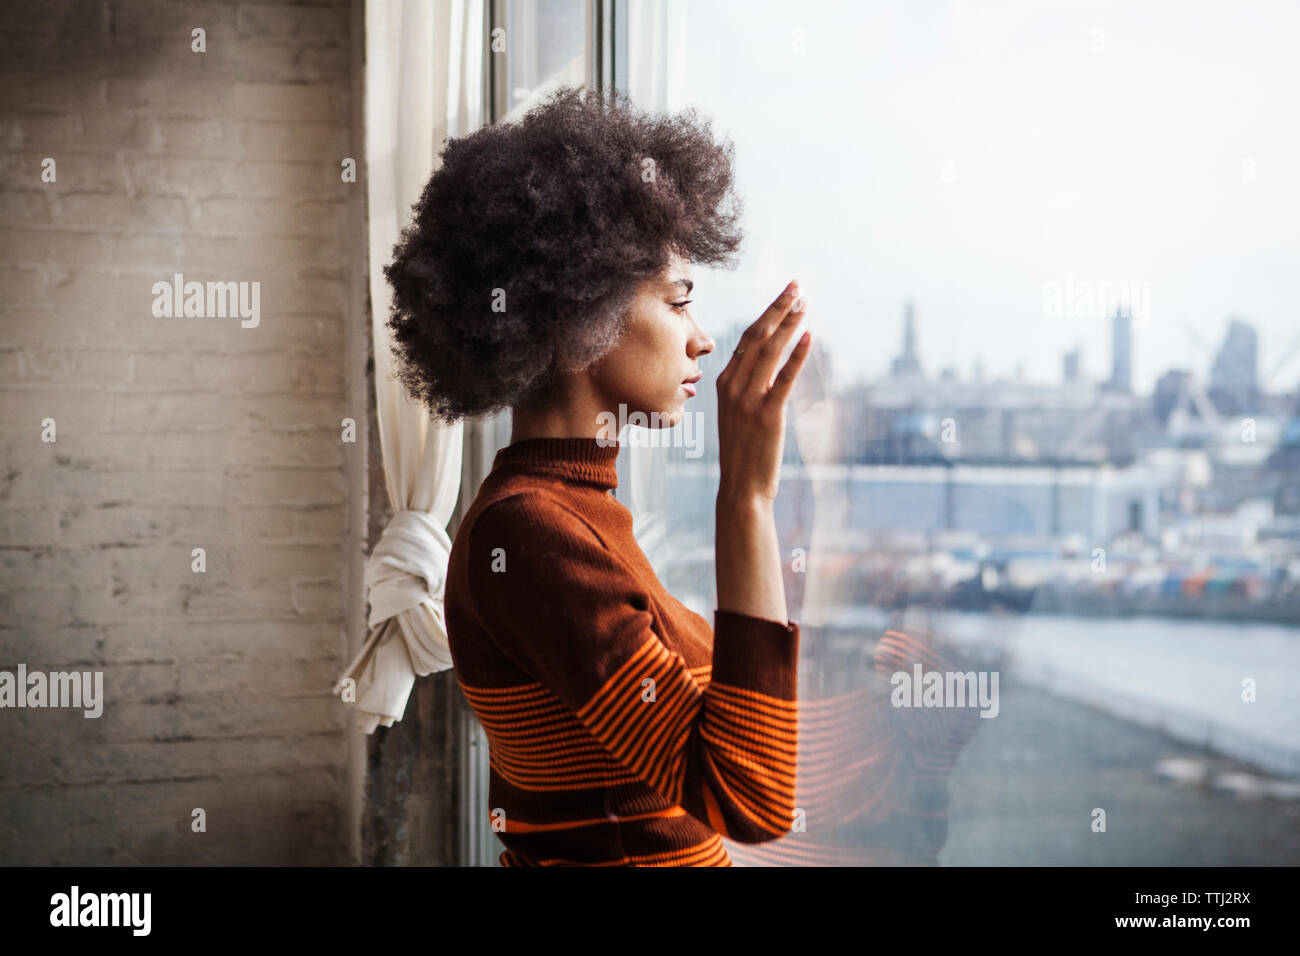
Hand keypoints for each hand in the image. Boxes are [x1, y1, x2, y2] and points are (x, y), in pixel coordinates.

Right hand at [716, 280, 812, 502]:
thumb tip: (763, 365)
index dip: (767, 314)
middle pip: (757, 337)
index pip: (746, 339)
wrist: (742, 488)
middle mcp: (733, 388)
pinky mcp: (767, 416)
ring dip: (789, 324)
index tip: (785, 295)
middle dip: (778, 308)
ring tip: (805, 304)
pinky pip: (784, 379)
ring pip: (769, 352)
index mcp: (724, 384)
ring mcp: (748, 402)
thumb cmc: (743, 452)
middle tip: (797, 286)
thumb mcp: (736, 413)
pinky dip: (797, 356)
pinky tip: (809, 337)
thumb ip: (745, 388)